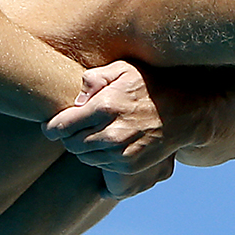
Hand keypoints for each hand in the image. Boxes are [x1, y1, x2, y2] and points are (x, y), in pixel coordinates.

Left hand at [43, 60, 214, 180]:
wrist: (184, 112)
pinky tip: (107, 143)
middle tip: (74, 127)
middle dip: (68, 136)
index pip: (62, 126)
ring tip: (94, 133)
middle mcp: (111, 133)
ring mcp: (121, 152)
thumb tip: (76, 99)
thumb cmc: (151, 86)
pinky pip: (100, 165)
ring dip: (83, 147)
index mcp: (105, 106)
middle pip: (70, 144)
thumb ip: (95, 78)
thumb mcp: (124, 69)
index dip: (52, 127)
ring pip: (83, 157)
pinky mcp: (129, 165)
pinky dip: (98, 157)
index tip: (50, 126)